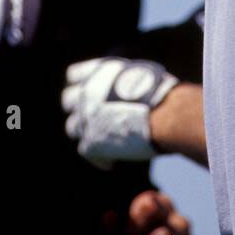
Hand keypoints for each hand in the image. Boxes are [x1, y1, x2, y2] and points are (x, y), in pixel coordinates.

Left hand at [62, 56, 178, 168]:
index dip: (82, 84)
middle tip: (94, 117)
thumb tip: (124, 90)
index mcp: (98, 73)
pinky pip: (86, 151)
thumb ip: (123, 82)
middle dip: (80, 108)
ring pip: (73, 127)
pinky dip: (98, 157)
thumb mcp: (139, 75)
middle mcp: (86, 93)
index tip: (90, 92)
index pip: (74, 75)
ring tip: (104, 140)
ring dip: (86, 132)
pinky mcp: (91, 143)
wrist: (166, 115)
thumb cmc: (163, 94)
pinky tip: (111, 162)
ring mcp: (86, 118)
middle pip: (68, 100)